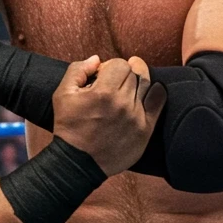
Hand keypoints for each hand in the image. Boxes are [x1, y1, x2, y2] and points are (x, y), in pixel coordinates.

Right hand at [52, 55, 165, 175]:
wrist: (78, 162)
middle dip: (122, 75)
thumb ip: (78, 69)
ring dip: (137, 81)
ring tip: (128, 86)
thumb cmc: (68, 126)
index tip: (102, 77)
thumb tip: (96, 59)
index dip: (110, 67)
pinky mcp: (145, 130)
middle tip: (112, 85)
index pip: (120, 64)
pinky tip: (148, 91)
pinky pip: (159, 101)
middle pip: (133, 73)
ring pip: (146, 84)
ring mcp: (136, 117)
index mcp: (103, 92)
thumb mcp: (62, 94)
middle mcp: (122, 103)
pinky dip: (156, 91)